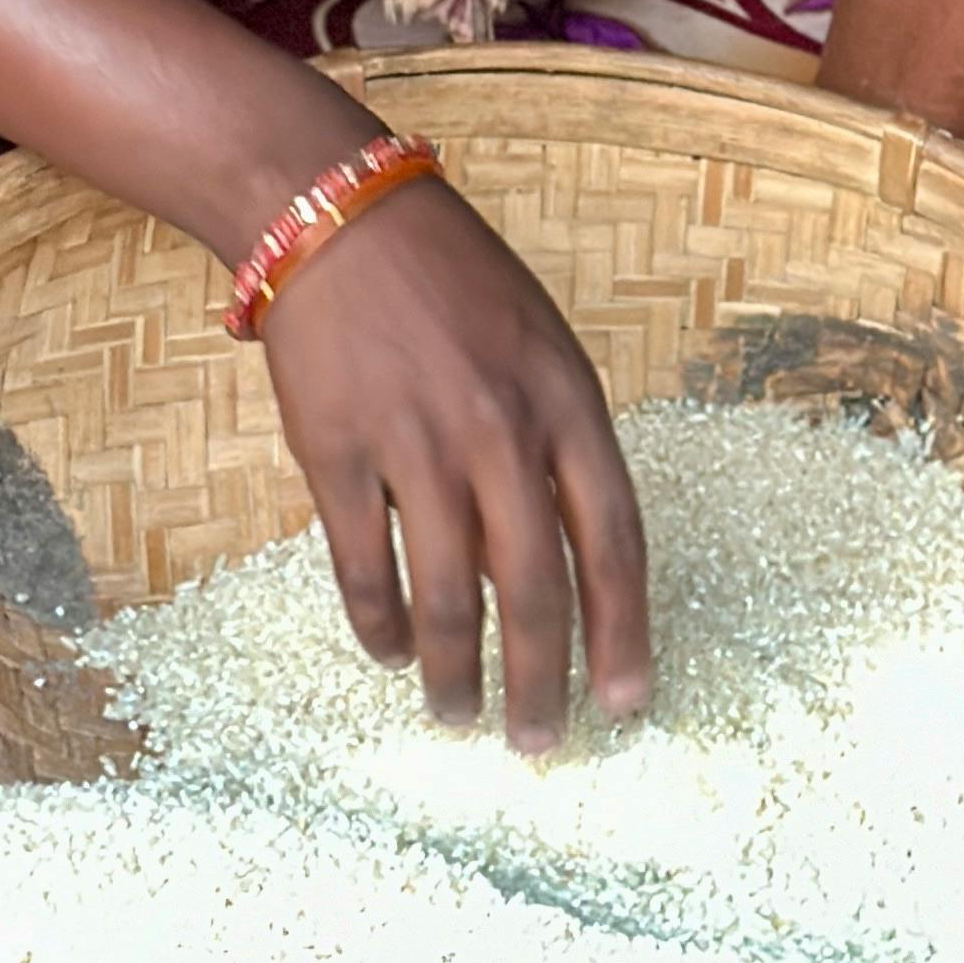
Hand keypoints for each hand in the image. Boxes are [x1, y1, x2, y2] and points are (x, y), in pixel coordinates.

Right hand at [257, 173, 651, 750]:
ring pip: (449, 596)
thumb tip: (579, 561)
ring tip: (459, 718)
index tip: (627, 703)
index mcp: (566, 401)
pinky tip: (393, 654)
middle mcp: (499, 429)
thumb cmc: (454, 283)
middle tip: (541, 744)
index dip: (624, 633)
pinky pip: (365, 567)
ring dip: (457, 675)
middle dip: (541, 682)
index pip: (613, 540)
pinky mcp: (336, 451)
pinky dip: (382, 626)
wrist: (338, 218)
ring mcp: (415, 442)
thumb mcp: (542, 345)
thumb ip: (563, 445)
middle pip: (534, 588)